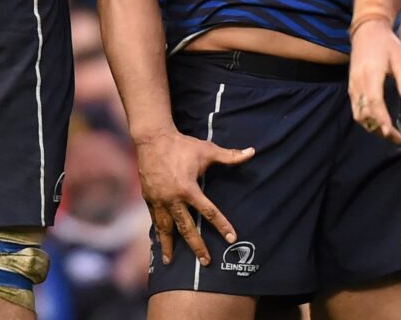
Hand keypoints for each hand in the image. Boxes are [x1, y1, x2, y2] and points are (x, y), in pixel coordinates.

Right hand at [134, 130, 253, 264]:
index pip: (209, 212)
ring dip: (169, 245)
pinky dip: (157, 233)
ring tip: (169, 261)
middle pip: (187, 228)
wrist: (153, 139)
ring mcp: (159, 200)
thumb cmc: (183, 145)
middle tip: (206, 262)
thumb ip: (229, 155)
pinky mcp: (148, 199)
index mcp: (188, 189)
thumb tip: (252, 151)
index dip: (222, 225)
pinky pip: (154, 220)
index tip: (232, 237)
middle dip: (197, 246)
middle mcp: (173, 199)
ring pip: (166, 228)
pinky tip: (159, 242)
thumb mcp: (207, 150)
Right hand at [349, 20, 400, 144]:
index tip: (391, 133)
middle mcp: (358, 82)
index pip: (374, 103)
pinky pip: (356, 108)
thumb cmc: (386, 44)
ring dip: (371, 127)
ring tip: (388, 134)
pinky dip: (366, 119)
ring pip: (358, 114)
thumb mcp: (400, 58)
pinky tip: (378, 122)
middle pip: (364, 114)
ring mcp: (353, 85)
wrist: (367, 31)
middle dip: (379, 129)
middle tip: (396, 138)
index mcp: (371, 75)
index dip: (382, 120)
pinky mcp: (352, 86)